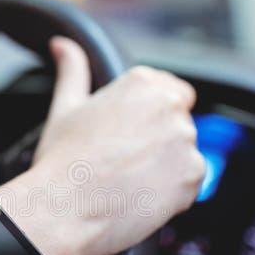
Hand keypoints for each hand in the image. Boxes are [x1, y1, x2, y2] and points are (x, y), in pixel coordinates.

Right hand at [0, 37, 204, 254]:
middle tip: (122, 162)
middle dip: (158, 143)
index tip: (130, 136)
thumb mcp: (64, 108)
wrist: (64, 209)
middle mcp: (170, 106)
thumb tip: (62, 45)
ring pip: (184, 155)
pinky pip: (189, 185)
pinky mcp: (193, 176)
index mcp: (142, 83)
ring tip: (127, 182)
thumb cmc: (62, 162)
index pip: (172, 92)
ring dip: (166, 169)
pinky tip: (138, 196)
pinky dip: (171, 194)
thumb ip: (72, 70)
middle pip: (179, 124)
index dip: (151, 118)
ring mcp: (185, 141)